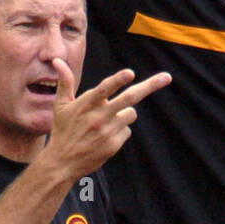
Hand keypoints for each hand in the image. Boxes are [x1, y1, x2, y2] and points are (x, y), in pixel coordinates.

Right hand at [44, 60, 170, 179]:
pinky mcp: (114, 144)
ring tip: (106, 122)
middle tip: (166, 77)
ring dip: (124, 113)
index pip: (105, 88)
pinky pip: (127, 131)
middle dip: (150, 86)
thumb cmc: (62, 130)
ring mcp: (108, 131)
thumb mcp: (61, 105)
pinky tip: (105, 136)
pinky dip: (120, 130)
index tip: (130, 73)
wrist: (63, 162)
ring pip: (130, 114)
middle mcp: (99, 116)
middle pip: (130, 98)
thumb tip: (58, 61)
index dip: (118, 80)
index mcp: (86, 104)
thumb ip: (64, 82)